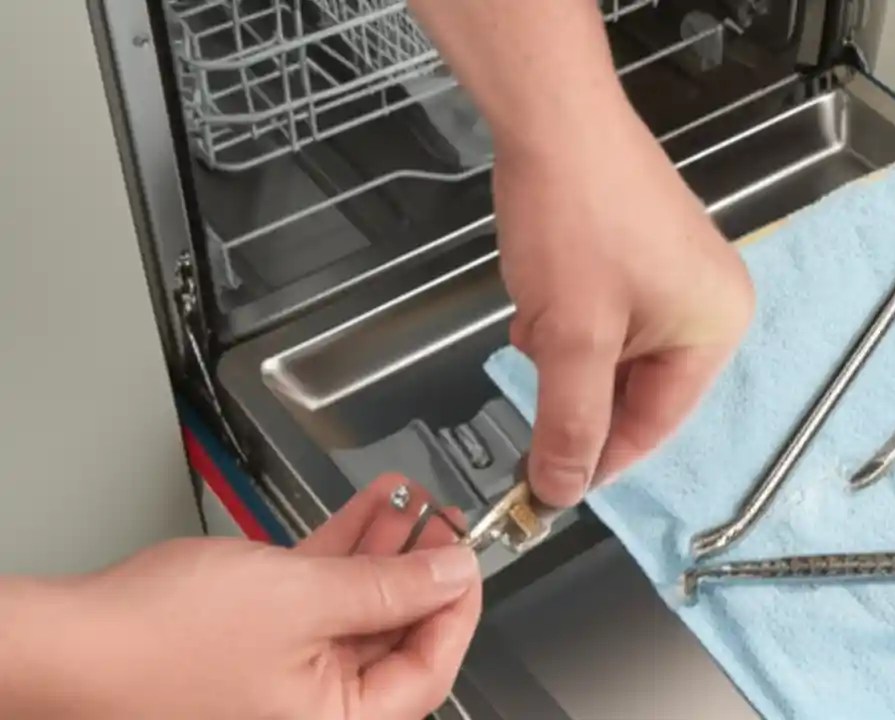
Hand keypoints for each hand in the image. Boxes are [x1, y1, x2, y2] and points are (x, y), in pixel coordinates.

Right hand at [10, 475, 479, 719]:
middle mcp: (314, 708)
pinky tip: (366, 512)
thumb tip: (453, 573)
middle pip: (394, 634)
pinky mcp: (256, 640)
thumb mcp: (304, 600)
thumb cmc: (161, 645)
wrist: (67, 641)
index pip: (429, 669)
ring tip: (410, 502)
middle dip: (420, 567)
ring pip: (356, 606)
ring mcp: (285, 674)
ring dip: (384, 550)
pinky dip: (342, 554)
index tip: (470, 558)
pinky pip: (317, 597)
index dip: (458, 607)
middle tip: (442, 520)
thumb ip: (388, 586)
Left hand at [494, 105, 754, 507]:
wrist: (551, 118)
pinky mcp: (641, 255)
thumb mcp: (573, 337)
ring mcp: (676, 277)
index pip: (657, 423)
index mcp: (717, 328)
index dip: (599, 457)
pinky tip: (544, 287)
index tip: (546, 484)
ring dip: (565, 345)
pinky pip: (604, 317)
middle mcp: (709, 305)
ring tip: (545, 299)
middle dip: (577, 379)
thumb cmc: (575, 222)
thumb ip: (569, 424)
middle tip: (541, 346)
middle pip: (634, 389)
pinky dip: (566, 317)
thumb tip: (562, 493)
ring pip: (610, 355)